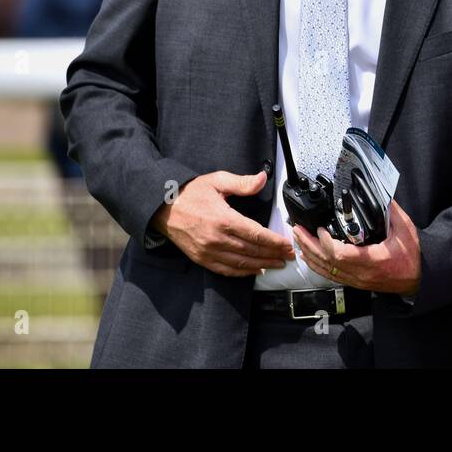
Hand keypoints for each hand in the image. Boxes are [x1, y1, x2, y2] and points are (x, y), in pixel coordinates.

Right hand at [151, 170, 293, 276]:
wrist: (163, 208)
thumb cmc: (190, 193)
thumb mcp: (217, 181)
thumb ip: (242, 183)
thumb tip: (262, 178)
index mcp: (224, 219)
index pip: (256, 234)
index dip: (274, 242)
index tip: (287, 244)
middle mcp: (217, 239)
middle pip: (252, 251)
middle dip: (273, 254)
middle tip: (288, 256)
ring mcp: (209, 251)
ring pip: (242, 263)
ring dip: (262, 265)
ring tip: (277, 264)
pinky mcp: (201, 259)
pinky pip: (226, 270)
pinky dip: (242, 273)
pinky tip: (255, 271)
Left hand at [293, 200, 420, 295]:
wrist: (417, 279)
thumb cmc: (411, 257)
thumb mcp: (405, 230)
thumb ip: (391, 211)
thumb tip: (379, 194)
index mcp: (373, 260)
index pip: (341, 256)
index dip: (326, 243)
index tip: (321, 228)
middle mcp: (361, 273)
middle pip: (327, 262)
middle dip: (309, 245)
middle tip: (298, 229)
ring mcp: (356, 280)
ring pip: (325, 270)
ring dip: (309, 254)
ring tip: (298, 239)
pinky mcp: (354, 282)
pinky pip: (330, 275)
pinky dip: (316, 265)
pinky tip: (308, 256)